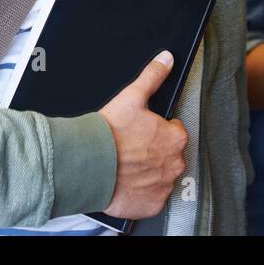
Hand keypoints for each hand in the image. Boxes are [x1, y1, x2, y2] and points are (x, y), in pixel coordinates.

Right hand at [98, 51, 187, 219]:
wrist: (88, 164)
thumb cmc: (109, 133)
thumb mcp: (132, 97)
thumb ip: (153, 76)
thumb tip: (166, 59)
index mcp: (175, 137)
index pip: (173, 132)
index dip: (156, 130)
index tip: (140, 132)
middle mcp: (175, 163)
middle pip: (169, 155)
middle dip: (154, 152)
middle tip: (132, 149)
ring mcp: (164, 186)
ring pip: (160, 177)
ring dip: (148, 172)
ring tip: (127, 166)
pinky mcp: (151, 205)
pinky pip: (152, 198)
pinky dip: (141, 192)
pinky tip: (127, 182)